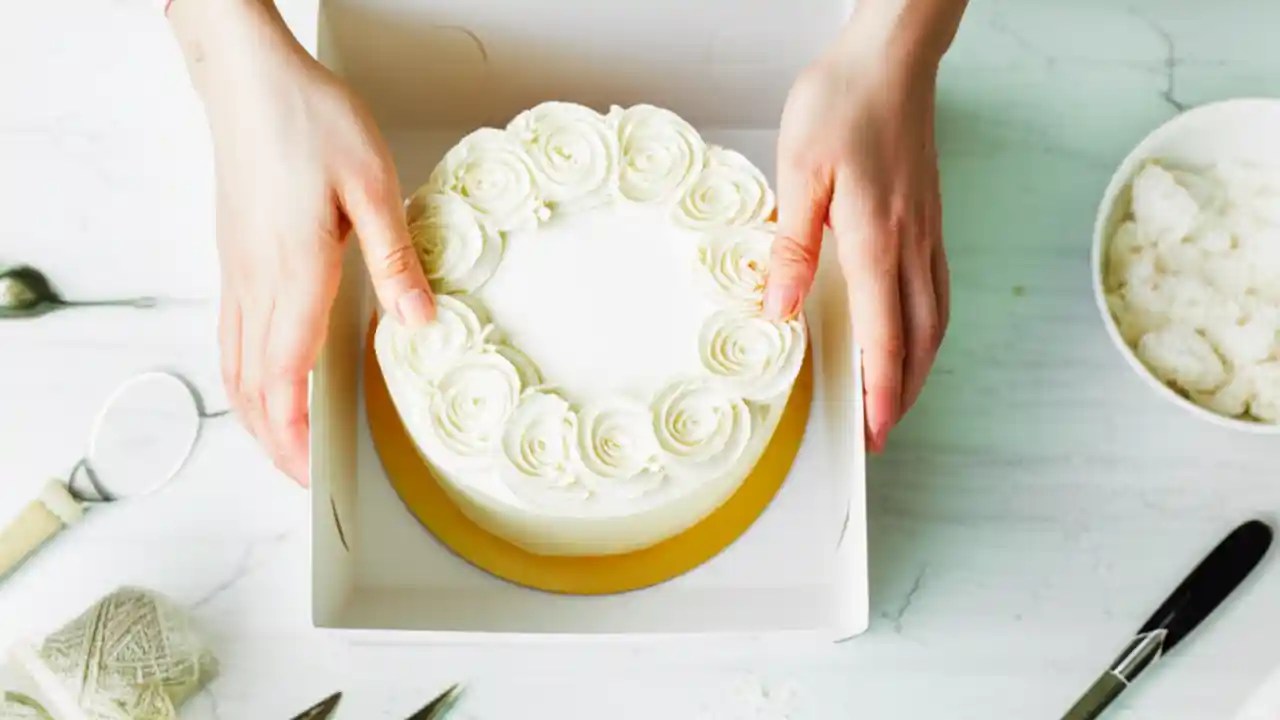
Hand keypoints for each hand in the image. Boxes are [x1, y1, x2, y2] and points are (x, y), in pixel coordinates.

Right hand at [171, 0, 434, 483]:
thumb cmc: (306, 118)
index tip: (316, 473)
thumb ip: (396, 260)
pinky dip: (246, 376)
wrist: (249, 78)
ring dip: (258, 414)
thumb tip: (421, 320)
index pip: (285, 379)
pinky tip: (268, 378)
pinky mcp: (233, 256)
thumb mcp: (372, 185)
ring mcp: (236, 271)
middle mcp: (255, 282)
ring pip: (234, 365)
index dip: (296, 436)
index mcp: (294, 273)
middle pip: (251, 387)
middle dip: (275, 442)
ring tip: (288, 444)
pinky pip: (231, 335)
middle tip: (306, 477)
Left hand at [764, 27, 949, 452]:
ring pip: (935, 317)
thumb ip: (794, 246)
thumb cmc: (842, 104)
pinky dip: (928, 327)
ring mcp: (928, 231)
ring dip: (918, 365)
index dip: (879, 389)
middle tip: (882, 432)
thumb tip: (783, 310)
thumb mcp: (799, 171)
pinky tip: (913, 333)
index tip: (872, 431)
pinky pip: (938, 288)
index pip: (885, 334)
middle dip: (901, 392)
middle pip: (918, 338)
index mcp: (876, 238)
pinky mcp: (930, 217)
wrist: (891, 58)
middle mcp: (912, 243)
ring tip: (896, 396)